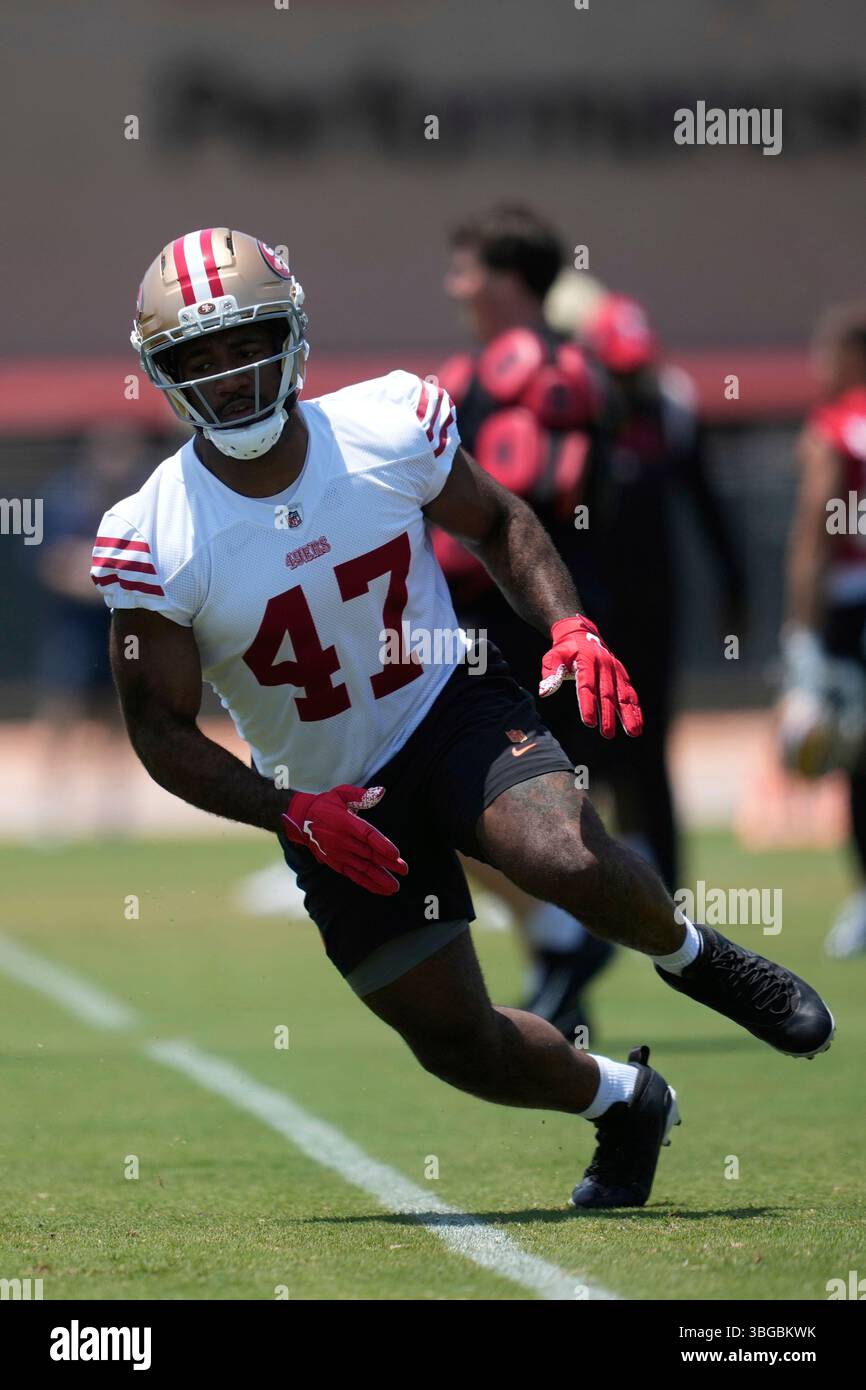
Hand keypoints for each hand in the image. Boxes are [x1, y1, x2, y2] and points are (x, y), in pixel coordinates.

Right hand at [282, 785, 407, 894]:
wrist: (300, 820)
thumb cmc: (326, 804)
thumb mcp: (340, 793)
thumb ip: (361, 795)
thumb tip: (382, 792)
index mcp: (345, 822)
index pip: (366, 835)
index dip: (381, 844)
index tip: (395, 854)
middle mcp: (341, 840)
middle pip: (368, 854)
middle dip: (387, 864)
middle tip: (404, 870)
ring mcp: (337, 854)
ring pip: (362, 868)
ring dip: (379, 878)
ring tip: (395, 887)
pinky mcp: (334, 863)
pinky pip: (353, 875)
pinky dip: (367, 883)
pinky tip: (381, 889)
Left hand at [539, 615, 643, 738]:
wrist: (581, 633)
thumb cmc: (565, 649)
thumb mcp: (553, 656)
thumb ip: (550, 673)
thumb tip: (544, 692)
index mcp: (586, 661)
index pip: (587, 686)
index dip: (587, 705)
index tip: (589, 723)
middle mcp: (603, 665)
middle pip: (606, 693)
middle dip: (607, 715)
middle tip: (607, 733)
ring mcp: (614, 669)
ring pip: (623, 694)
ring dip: (628, 714)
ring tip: (633, 732)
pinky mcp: (621, 673)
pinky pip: (629, 692)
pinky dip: (635, 708)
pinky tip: (638, 723)